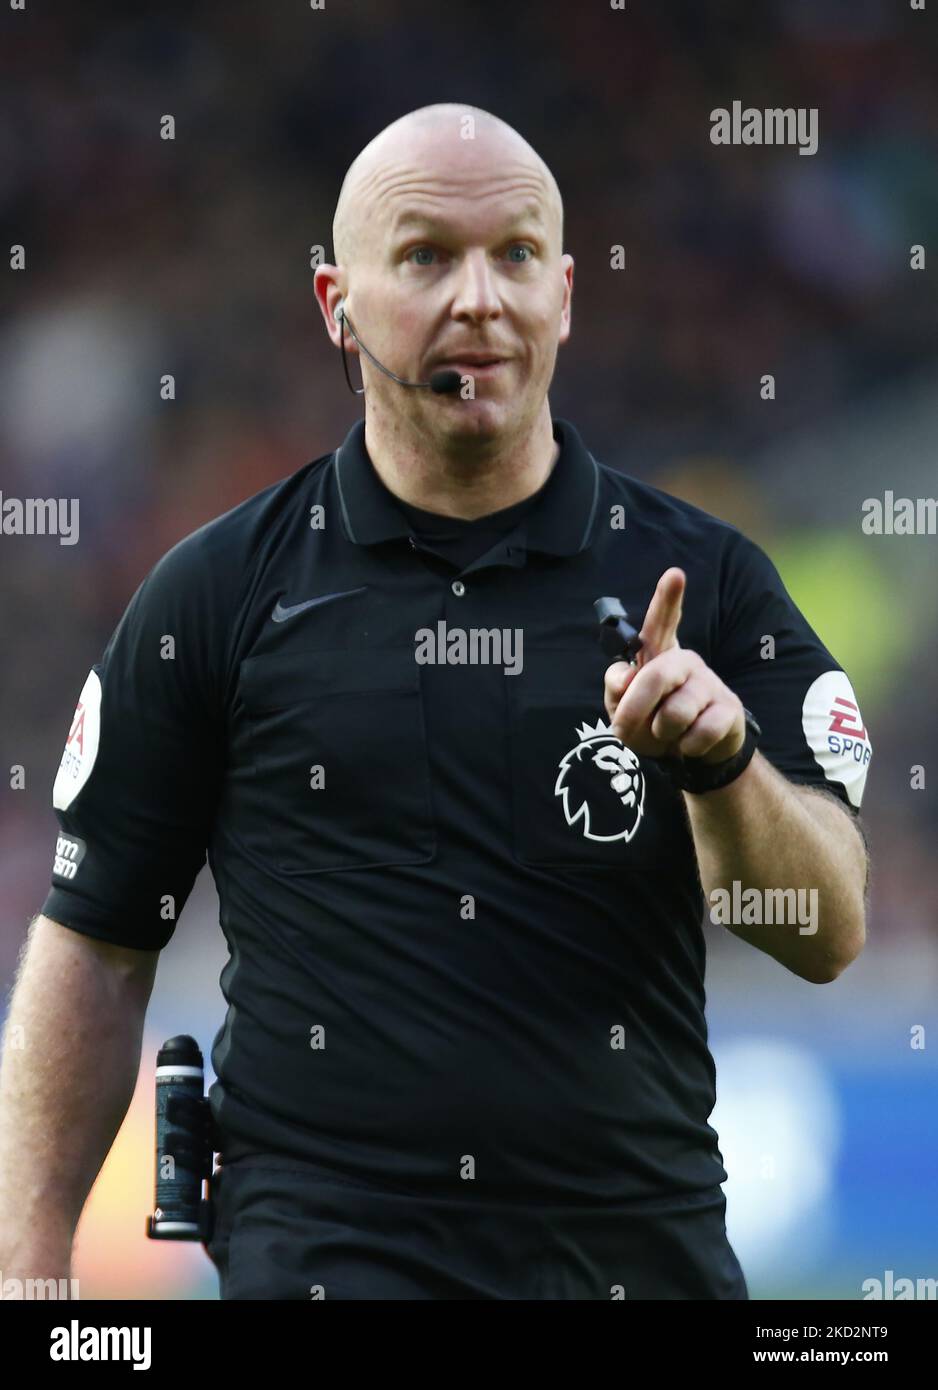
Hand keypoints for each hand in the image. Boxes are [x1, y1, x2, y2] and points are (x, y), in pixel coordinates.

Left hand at [602, 568, 745, 762]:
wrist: (688, 754)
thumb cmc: (650, 721)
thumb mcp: (621, 708)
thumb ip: (616, 688)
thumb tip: (625, 678)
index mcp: (659, 654)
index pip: (662, 622)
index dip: (667, 599)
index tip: (675, 574)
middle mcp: (687, 662)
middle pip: (656, 677)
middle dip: (635, 707)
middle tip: (622, 728)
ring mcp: (711, 684)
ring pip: (676, 713)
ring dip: (663, 733)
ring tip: (668, 733)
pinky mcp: (729, 709)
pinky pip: (700, 733)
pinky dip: (686, 746)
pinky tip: (690, 741)